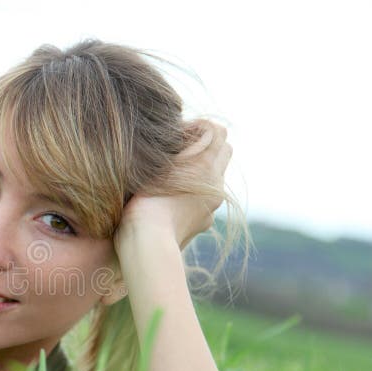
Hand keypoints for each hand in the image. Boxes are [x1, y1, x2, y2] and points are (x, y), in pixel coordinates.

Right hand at [114, 120, 231, 250]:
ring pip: (215, 177)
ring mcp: (213, 205)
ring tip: (175, 176)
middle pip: (225, 151)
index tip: (181, 133)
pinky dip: (195, 194)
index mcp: (206, 164)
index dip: (200, 127)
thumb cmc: (146, 200)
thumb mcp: (158, 164)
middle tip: (182, 150)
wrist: (148, 242)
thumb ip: (179, 146)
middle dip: (208, 146)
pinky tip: (173, 201)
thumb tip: (187, 134)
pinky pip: (205, 200)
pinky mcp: (205, 221)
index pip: (219, 131)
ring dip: (201, 171)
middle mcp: (216, 183)